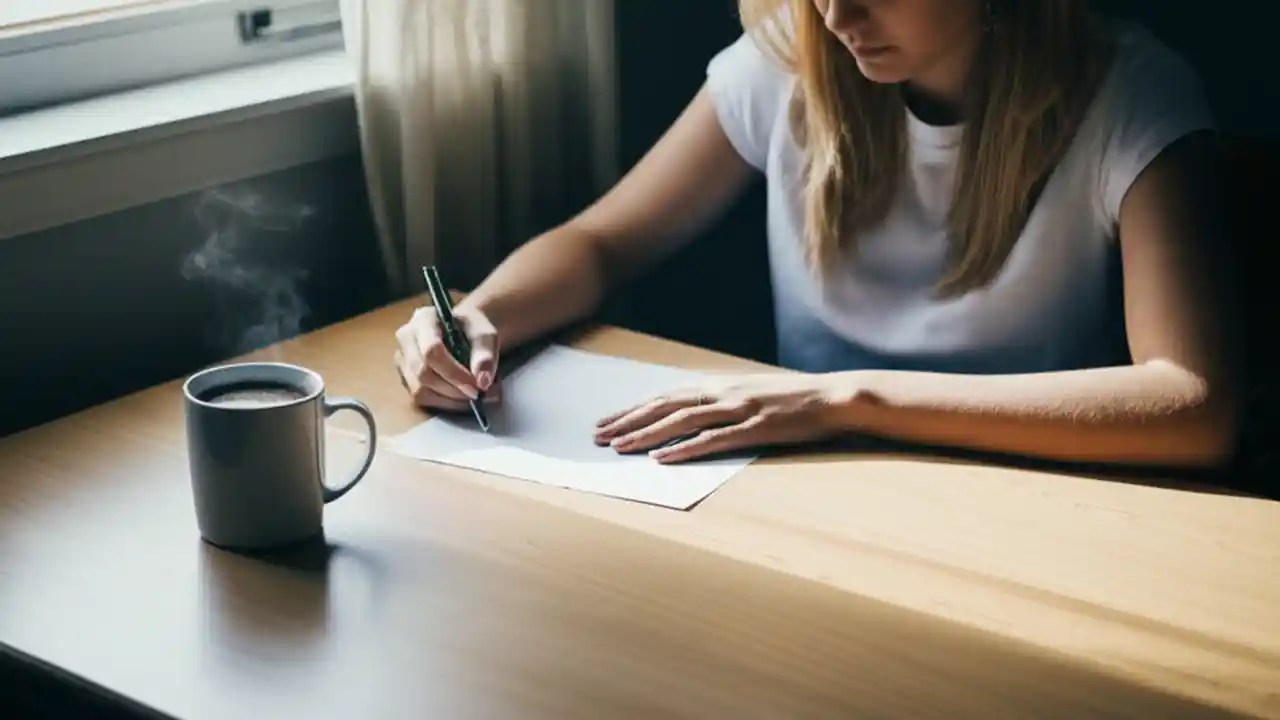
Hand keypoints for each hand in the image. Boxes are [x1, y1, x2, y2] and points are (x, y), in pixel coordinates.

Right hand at [394, 304, 501, 410]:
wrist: (462, 331)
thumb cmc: (472, 330)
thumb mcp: (485, 335)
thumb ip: (485, 354)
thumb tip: (482, 381)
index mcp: (424, 319)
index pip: (431, 350)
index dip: (454, 373)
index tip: (477, 387)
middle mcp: (406, 338)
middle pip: (422, 372)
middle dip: (453, 390)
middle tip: (478, 395)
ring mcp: (402, 359)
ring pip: (419, 390)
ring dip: (449, 400)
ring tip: (472, 398)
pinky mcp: (405, 377)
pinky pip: (420, 398)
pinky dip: (443, 403)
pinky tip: (460, 399)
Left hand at [594, 373, 849, 462]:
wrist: (832, 397)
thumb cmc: (792, 398)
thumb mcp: (750, 392)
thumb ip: (720, 401)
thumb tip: (690, 414)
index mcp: (719, 384)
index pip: (665, 396)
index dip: (633, 409)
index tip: (607, 421)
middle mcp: (722, 392)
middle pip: (664, 406)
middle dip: (628, 421)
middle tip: (598, 436)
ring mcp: (737, 409)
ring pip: (680, 421)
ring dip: (646, 434)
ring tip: (619, 447)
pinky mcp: (754, 429)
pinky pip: (712, 440)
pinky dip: (684, 449)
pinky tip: (663, 458)